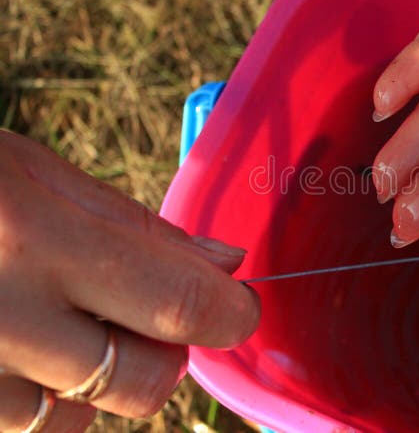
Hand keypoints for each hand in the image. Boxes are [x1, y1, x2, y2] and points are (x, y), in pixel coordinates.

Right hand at [0, 130, 259, 430]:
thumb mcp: (27, 171)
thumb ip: (131, 225)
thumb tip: (220, 263)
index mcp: (35, 241)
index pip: (178, 304)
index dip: (227, 313)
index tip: (235, 305)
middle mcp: (1, 322)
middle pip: (143, 381)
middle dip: (163, 349)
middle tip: (135, 304)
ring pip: (84, 416)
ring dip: (94, 373)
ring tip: (46, 313)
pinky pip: (31, 428)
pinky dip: (42, 398)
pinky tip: (12, 345)